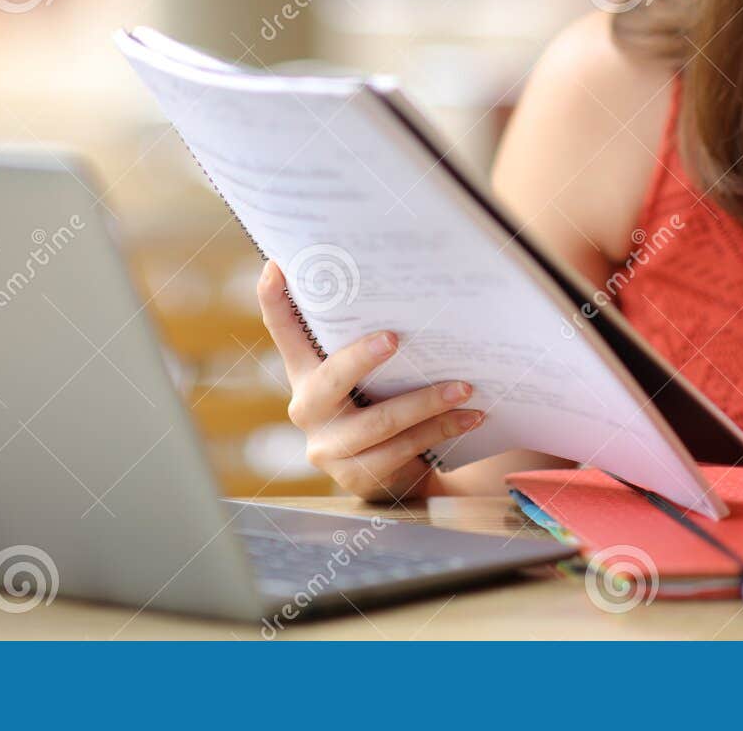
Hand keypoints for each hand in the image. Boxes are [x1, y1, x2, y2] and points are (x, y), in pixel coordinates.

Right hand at [256, 260, 484, 501]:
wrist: (394, 474)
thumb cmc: (380, 405)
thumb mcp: (367, 376)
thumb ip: (368, 345)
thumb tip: (409, 295)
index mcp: (304, 374)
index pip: (283, 333)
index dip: (273, 301)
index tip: (275, 266)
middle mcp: (307, 409)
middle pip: (330, 381)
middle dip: (361, 359)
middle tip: (394, 338)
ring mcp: (328, 447)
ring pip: (380, 422)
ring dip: (427, 403)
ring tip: (464, 388)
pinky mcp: (356, 475)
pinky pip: (403, 449)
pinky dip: (441, 430)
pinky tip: (469, 417)